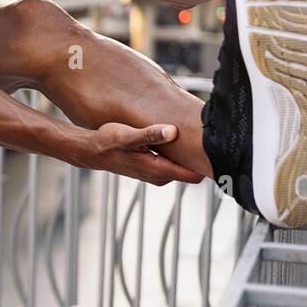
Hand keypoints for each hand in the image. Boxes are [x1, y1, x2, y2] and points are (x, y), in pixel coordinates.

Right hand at [81, 122, 203, 185]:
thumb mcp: (128, 136)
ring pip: (183, 167)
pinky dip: (178, 153)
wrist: (92, 152)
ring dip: (188, 154)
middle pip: (192, 171)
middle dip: (198, 156)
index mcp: (158, 169)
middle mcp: (160, 176)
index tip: (214, 148)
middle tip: (203, 133)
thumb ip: (150, 135)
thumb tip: (173, 131)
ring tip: (191, 133)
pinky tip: (177, 136)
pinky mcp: (154, 168)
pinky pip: (174, 164)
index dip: (206, 164)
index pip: (194, 175)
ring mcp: (157, 174)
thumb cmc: (108, 142)